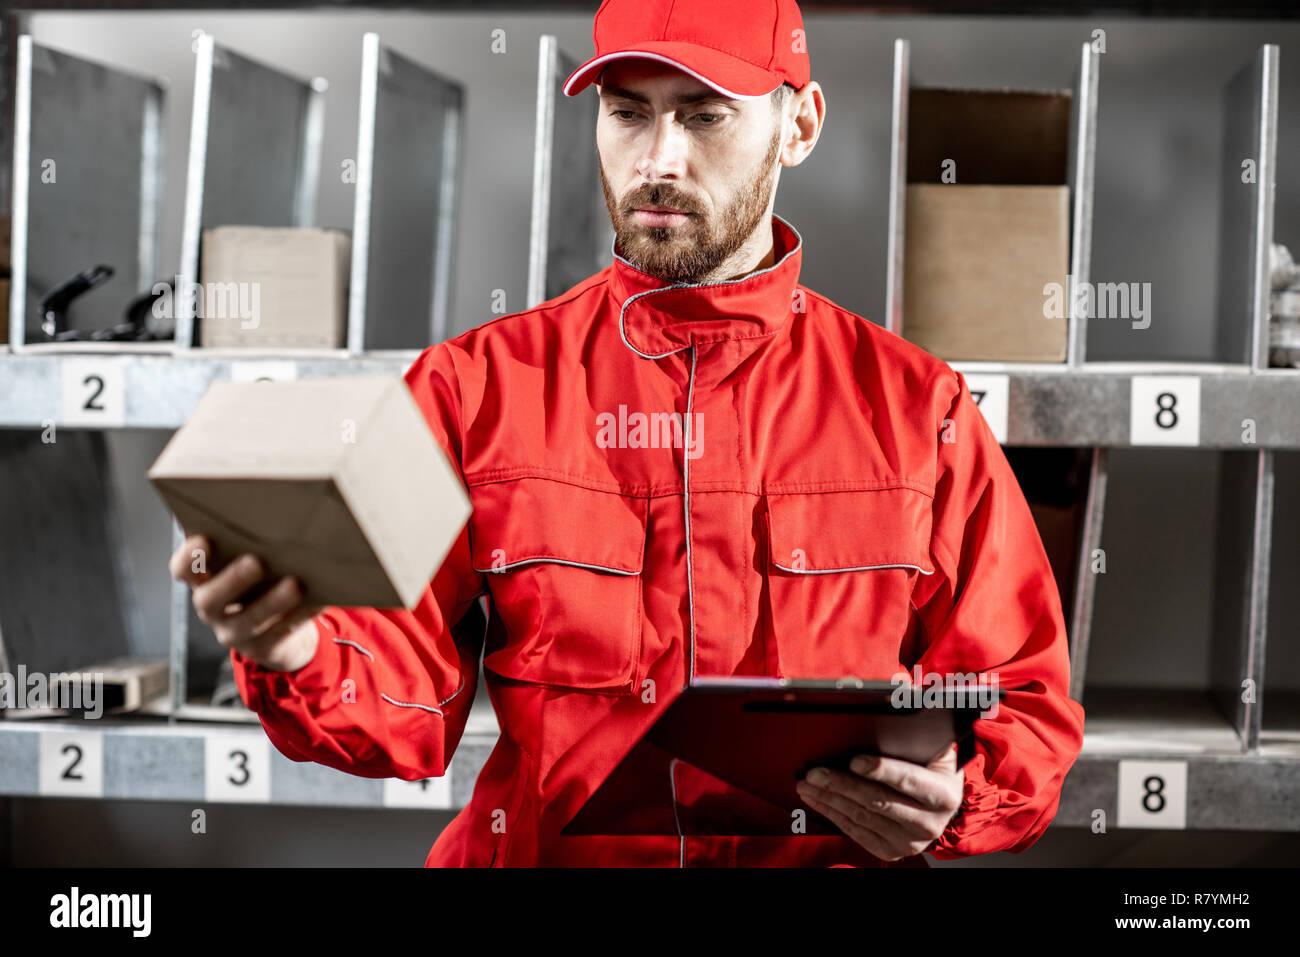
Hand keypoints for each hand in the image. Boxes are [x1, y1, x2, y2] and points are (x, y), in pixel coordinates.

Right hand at [168, 533, 322, 671]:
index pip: (183, 570)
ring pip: (249, 620)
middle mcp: (214, 610)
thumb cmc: (265, 583)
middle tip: (256, 561)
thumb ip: (256, 546)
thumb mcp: (255, 564)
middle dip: (232, 580)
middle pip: (209, 599)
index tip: (204, 539)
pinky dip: (300, 615)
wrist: (282, 633)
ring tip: (295, 585)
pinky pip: (281, 633)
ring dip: (272, 602)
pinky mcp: (263, 648)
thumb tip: (284, 515)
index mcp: (206, 581)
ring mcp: (236, 633)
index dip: (188, 557)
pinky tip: (317, 601)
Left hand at [795, 743, 963, 860]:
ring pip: (862, 817)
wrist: (937, 801)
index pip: (909, 780)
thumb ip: (912, 735)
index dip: (881, 770)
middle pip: (878, 801)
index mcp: (944, 793)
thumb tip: (881, 714)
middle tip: (815, 772)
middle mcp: (930, 823)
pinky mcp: (891, 851)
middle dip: (842, 784)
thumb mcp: (930, 749)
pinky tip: (817, 799)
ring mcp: (910, 841)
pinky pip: (856, 832)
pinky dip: (832, 814)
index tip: (854, 761)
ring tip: (807, 783)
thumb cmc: (927, 765)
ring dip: (829, 799)